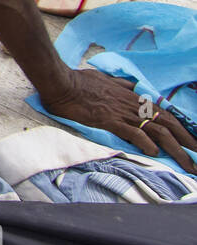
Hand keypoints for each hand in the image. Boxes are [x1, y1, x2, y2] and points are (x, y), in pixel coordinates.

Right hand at [41, 69, 196, 173]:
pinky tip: (154, 154)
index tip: (191, 141)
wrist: (61, 82)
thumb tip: (130, 86)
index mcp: (132, 97)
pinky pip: (135, 133)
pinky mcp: (110, 120)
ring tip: (188, 165)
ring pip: (158, 131)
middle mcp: (132, 105)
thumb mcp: (105, 79)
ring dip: (176, 150)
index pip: (165, 113)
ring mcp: (123, 112)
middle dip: (187, 142)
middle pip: (169, 124)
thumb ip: (119, 84)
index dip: (181, 128)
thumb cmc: (78, 80)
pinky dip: (147, 144)